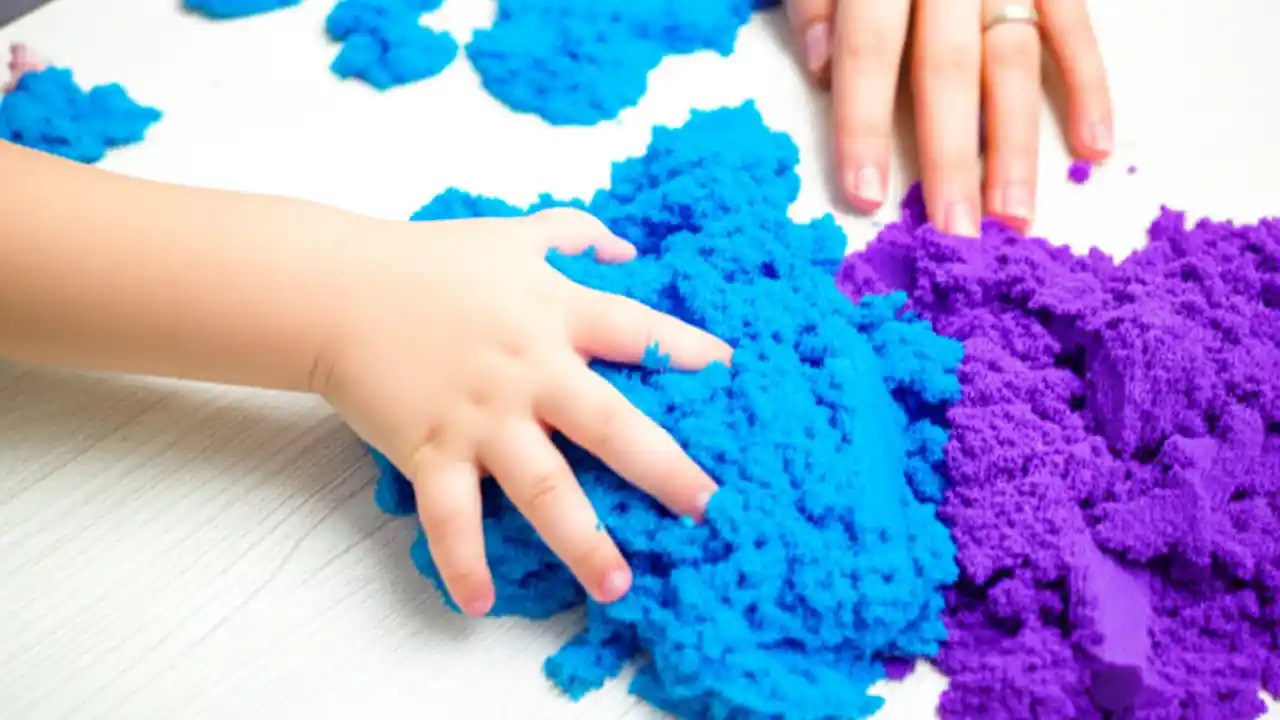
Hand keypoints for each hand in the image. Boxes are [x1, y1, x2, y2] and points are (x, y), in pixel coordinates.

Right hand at [315, 208, 732, 616]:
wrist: (336, 287)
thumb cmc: (428, 261)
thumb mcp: (511, 235)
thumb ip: (573, 235)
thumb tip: (628, 249)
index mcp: (553, 313)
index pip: (636, 332)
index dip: (684, 350)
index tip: (729, 374)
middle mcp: (529, 369)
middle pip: (610, 424)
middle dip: (663, 468)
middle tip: (706, 509)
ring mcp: (481, 415)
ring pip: (543, 486)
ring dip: (582, 539)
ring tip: (617, 585)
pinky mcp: (430, 448)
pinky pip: (451, 515)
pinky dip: (462, 559)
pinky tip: (479, 601)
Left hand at [786, 0, 1112, 234]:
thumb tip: (826, 68)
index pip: (871, 48)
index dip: (865, 122)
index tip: (864, 195)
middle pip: (948, 69)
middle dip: (950, 156)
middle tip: (954, 234)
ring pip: (1013, 60)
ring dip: (1015, 143)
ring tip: (1014, 218)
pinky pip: (1075, 25)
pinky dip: (1090, 83)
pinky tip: (1096, 147)